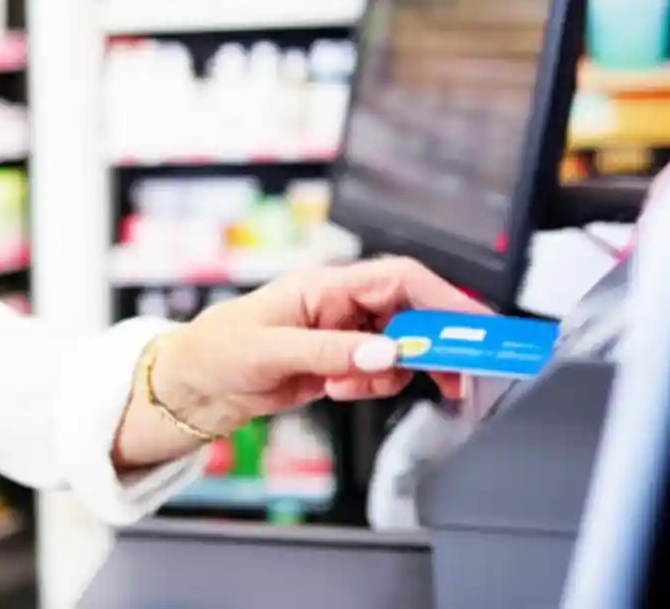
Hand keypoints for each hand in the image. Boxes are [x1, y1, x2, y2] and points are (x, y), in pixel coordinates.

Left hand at [150, 257, 491, 436]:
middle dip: (434, 343)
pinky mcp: (338, 362)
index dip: (446, 299)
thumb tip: (386, 351)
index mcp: (327, 285)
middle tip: (454, 374)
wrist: (192, 387)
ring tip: (351, 384)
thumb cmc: (217, 350)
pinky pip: (379, 370)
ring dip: (394, 370)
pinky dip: (372, 383)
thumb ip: (331, 351)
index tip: (477, 327)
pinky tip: (339, 390)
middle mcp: (340, 305)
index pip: (402, 280)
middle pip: (413, 313)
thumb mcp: (271, 350)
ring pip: (400, 347)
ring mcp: (341, 334)